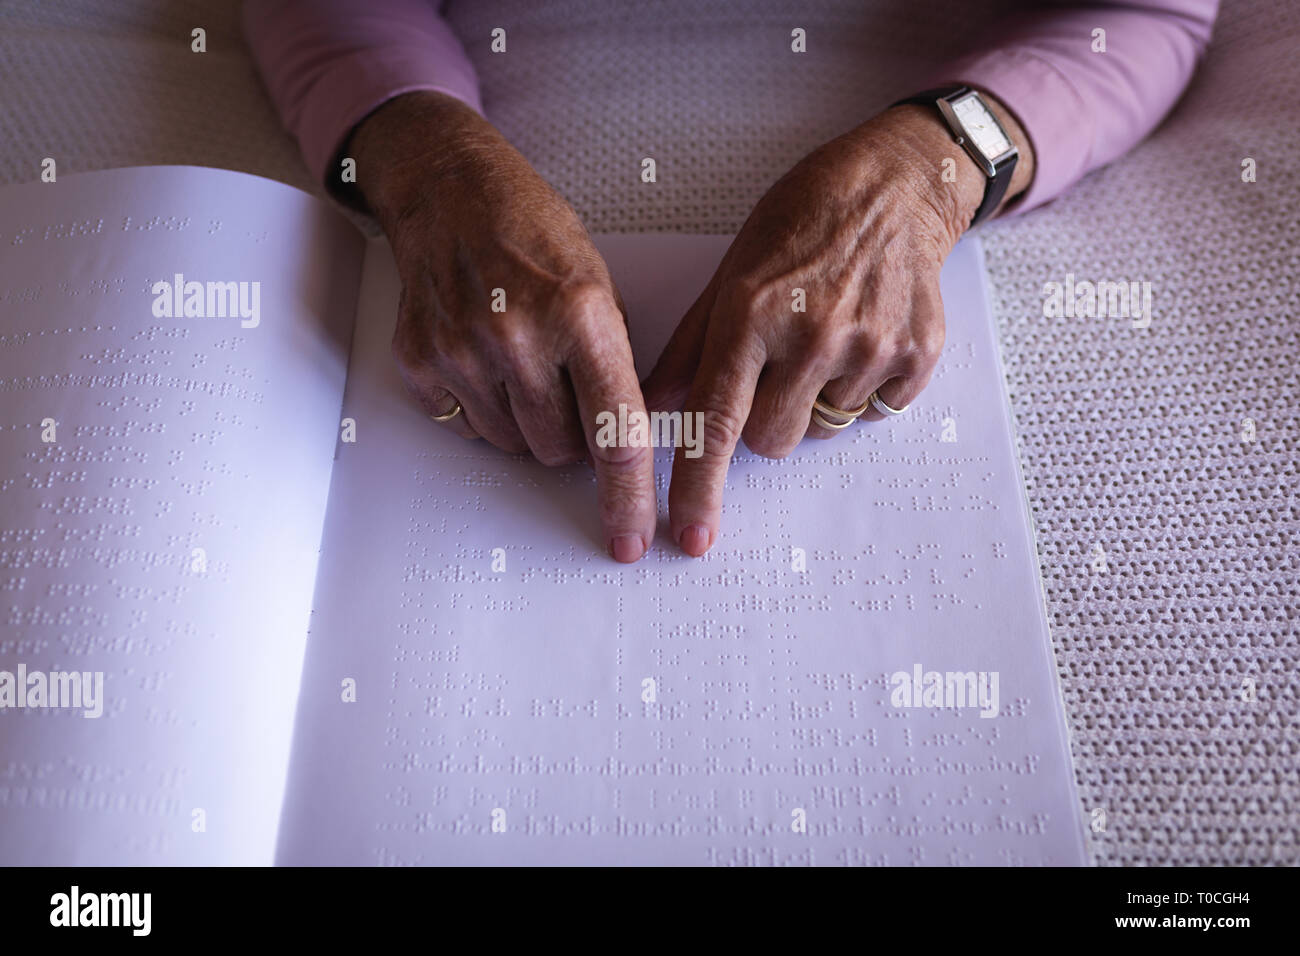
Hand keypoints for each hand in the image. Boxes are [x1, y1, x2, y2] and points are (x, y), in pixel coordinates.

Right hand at [348, 92, 655, 562]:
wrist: (447, 189)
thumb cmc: (530, 229)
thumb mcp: (597, 282)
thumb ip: (611, 362)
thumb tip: (621, 439)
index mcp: (580, 315)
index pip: (614, 432)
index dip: (628, 496)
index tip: (630, 538)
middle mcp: (517, 337)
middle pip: (560, 452)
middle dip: (573, 438)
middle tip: (566, 388)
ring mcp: (462, 351)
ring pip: (514, 446)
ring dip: (527, 423)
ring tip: (522, 361)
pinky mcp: (420, 361)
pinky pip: (466, 426)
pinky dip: (482, 407)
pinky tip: (483, 357)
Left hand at [642, 98, 1032, 556]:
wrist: (896, 185)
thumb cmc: (804, 218)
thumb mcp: (732, 267)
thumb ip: (693, 342)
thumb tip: (656, 402)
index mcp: (755, 312)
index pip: (717, 421)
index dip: (699, 484)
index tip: (690, 536)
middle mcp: (814, 335)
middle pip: (772, 441)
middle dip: (763, 420)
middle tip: (775, 368)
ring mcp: (871, 347)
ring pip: (822, 429)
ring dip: (815, 400)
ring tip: (825, 336)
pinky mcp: (916, 356)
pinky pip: (874, 412)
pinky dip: (862, 389)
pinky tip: (863, 337)